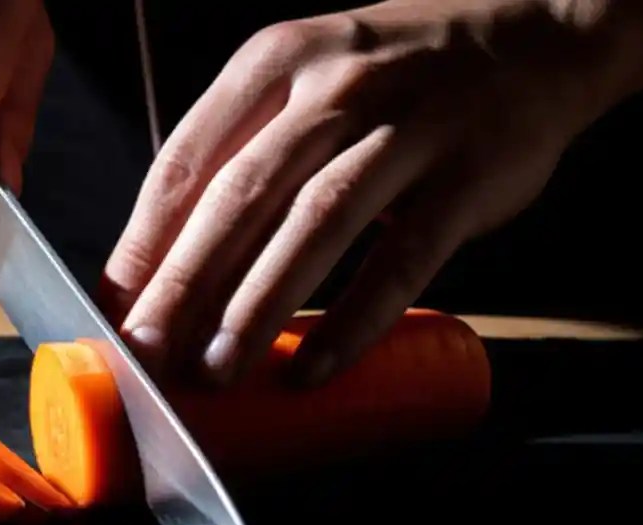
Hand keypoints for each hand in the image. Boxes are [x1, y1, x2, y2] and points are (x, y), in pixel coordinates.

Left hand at [102, 0, 642, 386]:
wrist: (529, 36)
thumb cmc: (389, 79)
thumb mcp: (303, 84)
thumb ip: (240, 157)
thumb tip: (160, 268)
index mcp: (273, 63)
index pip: (185, 162)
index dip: (143, 244)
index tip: (113, 311)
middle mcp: (332, 87)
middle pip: (239, 197)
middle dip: (182, 285)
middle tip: (146, 355)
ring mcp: (404, 128)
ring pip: (314, 224)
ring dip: (257, 305)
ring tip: (215, 370)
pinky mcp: (466, 176)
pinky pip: (402, 259)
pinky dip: (355, 319)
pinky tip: (314, 366)